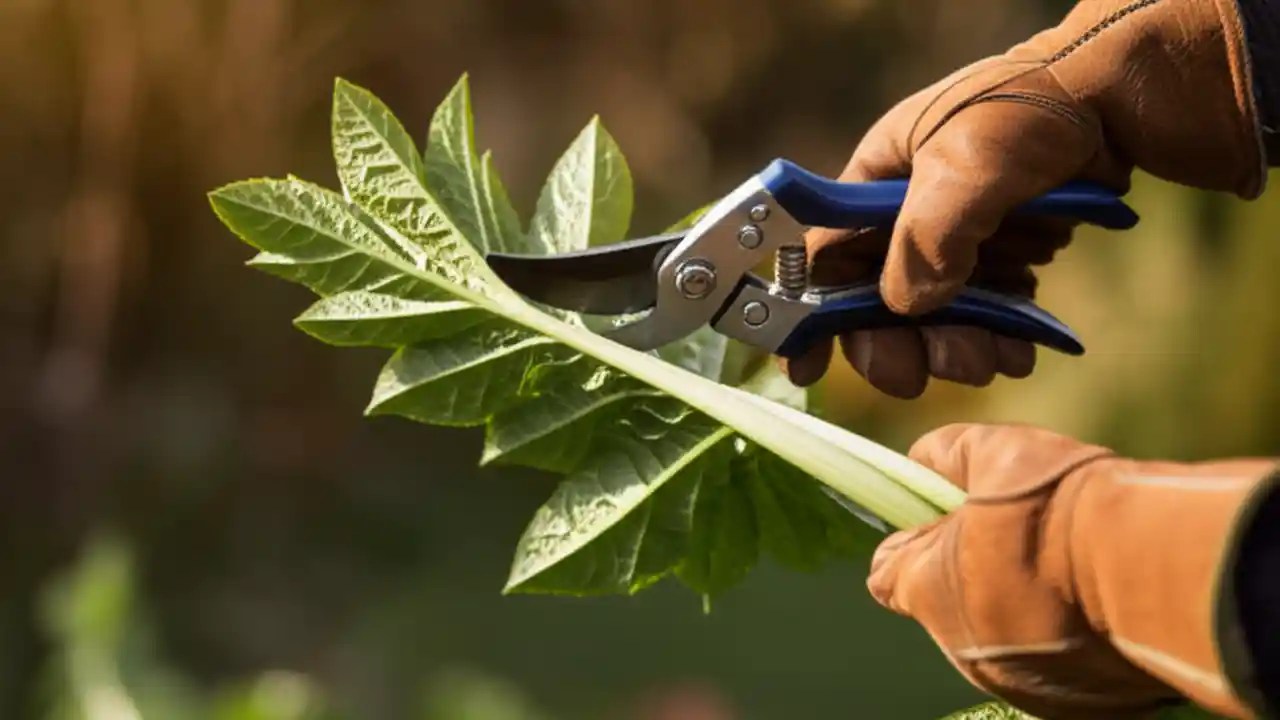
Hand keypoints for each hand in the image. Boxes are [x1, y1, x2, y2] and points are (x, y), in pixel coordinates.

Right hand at [784, 0, 1263, 397]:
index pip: (824, 256)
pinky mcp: (1004, 255)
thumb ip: (927, 237)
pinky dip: (999, 341)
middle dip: (896, 344)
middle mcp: (907, 214)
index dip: (811, 315)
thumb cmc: (1032, 110)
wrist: (1124, 97)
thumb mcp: (967, 163)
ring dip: (955, 349)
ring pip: (936, 319)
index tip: (806, 368)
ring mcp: (957, 238)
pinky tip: (1019, 352)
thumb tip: (906, 305)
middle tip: (918, 375)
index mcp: (877, 180)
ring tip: (988, 360)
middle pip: (876, 301)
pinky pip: (988, 316)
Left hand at [869, 423, 1273, 718]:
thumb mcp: (993, 451)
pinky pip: (1062, 671)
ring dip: (1027, 612)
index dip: (916, 543)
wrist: (1151, 567)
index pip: (888, 575)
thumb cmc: (1062, 505)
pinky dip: (1073, 644)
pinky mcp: (1075, 708)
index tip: (949, 521)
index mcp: (926, 591)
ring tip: (1073, 573)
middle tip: (1029, 540)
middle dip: (979, 576)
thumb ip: (945, 454)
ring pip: (1007, 643)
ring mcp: (1020, 687)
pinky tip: (1102, 611)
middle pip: (952, 609)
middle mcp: (963, 652)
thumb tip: (922, 460)